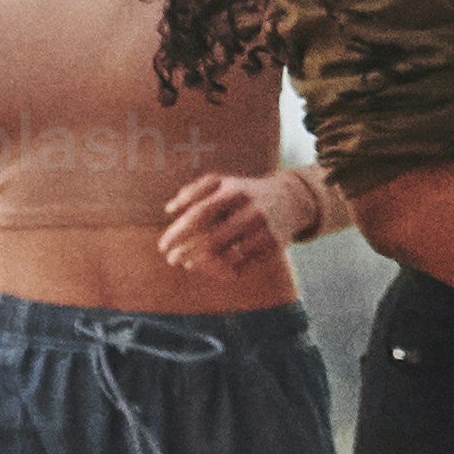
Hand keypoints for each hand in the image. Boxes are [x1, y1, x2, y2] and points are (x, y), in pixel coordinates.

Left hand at [157, 167, 305, 302]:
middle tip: (171, 260)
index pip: (199, 214)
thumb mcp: (223, 182)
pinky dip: (223, 271)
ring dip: (202, 265)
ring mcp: (264, 230)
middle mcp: (250, 210)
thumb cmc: (245, 192)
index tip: (162, 246)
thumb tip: (169, 210)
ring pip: (227, 257)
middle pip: (211, 240)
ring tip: (188, 264)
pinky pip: (243, 266)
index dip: (177, 232)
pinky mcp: (273, 247)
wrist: (290, 198)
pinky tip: (210, 269)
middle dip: (186, 253)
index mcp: (234, 191)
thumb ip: (194, 191)